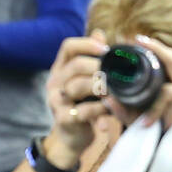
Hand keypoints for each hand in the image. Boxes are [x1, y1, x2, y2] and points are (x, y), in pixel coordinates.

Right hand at [45, 30, 112, 156]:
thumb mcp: (87, 81)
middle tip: (116, 74)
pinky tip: (111, 110)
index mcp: (60, 69)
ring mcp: (56, 101)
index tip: (106, 50)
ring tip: (116, 91)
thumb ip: (92, 59)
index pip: (68, 47)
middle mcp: (54, 83)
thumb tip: (100, 34)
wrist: (72, 137)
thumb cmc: (83, 104)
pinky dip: (101, 110)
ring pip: (78, 86)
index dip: (87, 44)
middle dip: (99, 67)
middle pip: (75, 65)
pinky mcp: (63, 120)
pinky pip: (84, 110)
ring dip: (102, 87)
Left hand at [123, 34, 171, 146]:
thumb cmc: (165, 139)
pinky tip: (161, 126)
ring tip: (146, 123)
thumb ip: (126, 109)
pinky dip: (165, 115)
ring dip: (153, 107)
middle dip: (156, 51)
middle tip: (138, 43)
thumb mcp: (143, 119)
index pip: (171, 59)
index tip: (137, 39)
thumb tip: (106, 97)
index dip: (156, 47)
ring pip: (169, 90)